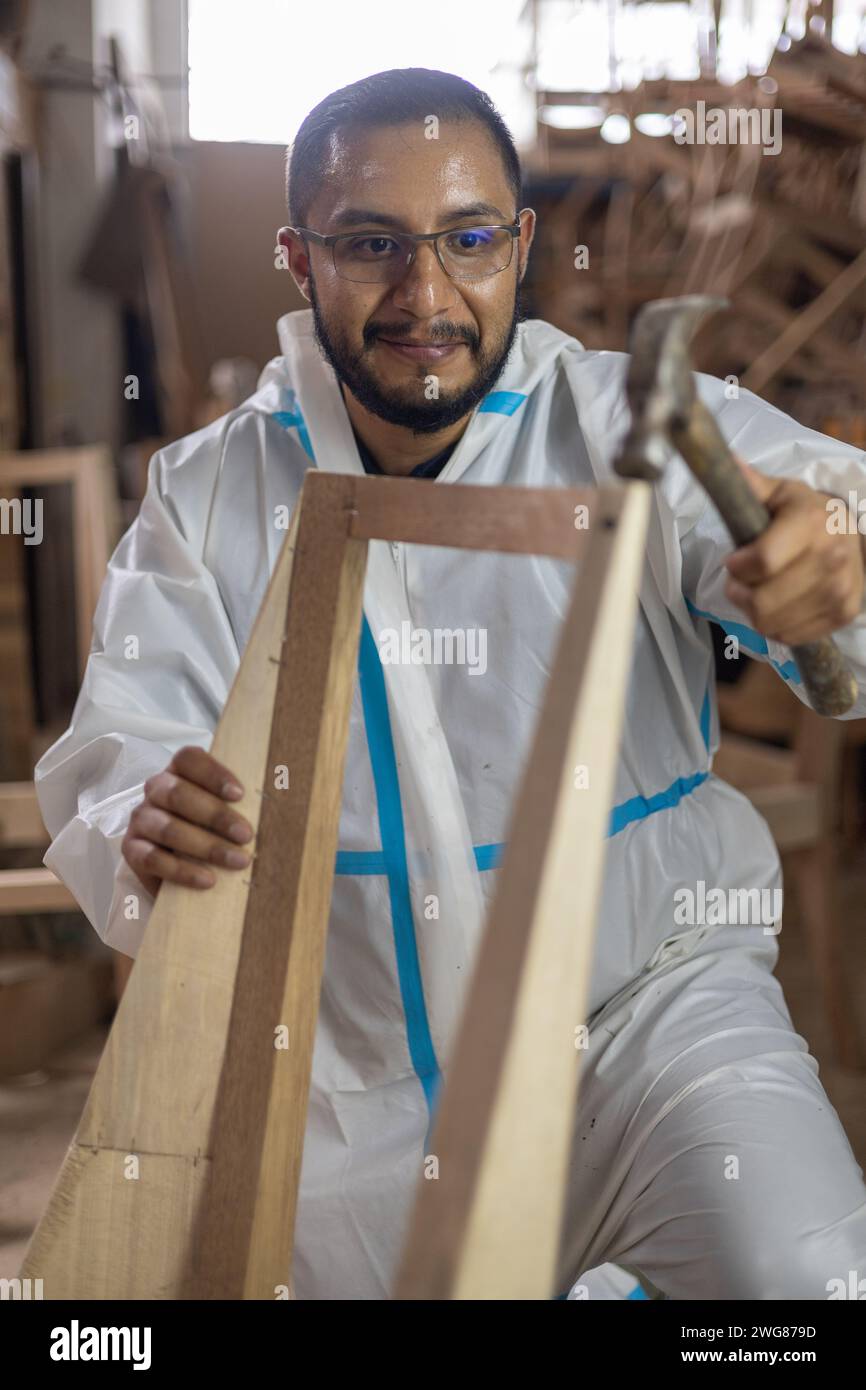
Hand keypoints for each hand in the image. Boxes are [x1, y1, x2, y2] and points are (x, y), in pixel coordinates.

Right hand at [122, 745, 253, 896]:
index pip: (188, 759)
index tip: (240, 795)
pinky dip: (182, 870)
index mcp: (179, 772)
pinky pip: (152, 858)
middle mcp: (156, 790)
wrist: (179, 869)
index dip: (213, 774)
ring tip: (238, 861)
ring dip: (205, 845)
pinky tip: (208, 880)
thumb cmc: (211, 831)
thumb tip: (280, 804)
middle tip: (246, 835)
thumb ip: (241, 804)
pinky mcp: (132, 849)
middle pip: (178, 793)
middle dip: (216, 815)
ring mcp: (141, 819)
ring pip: (166, 826)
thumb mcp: (225, 813)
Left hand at [723, 460, 864, 646]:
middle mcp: (832, 558)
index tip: (734, 560)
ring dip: (756, 612)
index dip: (737, 567)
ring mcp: (840, 590)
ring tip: (762, 591)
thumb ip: (751, 485)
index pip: (761, 561)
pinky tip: (781, 605)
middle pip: (762, 603)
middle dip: (741, 593)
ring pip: (771, 624)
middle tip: (743, 581)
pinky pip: (790, 636)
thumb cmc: (807, 513)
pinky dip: (776, 626)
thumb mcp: (781, 493)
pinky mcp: (843, 613)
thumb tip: (727, 462)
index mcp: (811, 522)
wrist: (854, 536)